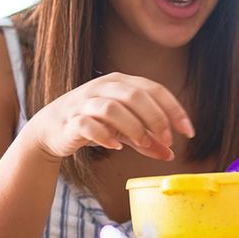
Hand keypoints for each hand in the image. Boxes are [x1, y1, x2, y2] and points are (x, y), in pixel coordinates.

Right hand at [19, 73, 194, 162]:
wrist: (50, 129)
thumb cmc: (93, 124)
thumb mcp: (124, 131)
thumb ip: (147, 141)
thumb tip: (170, 154)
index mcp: (121, 83)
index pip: (154, 89)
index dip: (174, 109)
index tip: (188, 132)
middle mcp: (103, 87)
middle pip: (135, 95)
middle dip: (155, 118)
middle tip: (166, 140)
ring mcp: (84, 102)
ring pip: (112, 108)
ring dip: (133, 127)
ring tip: (142, 144)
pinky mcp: (70, 120)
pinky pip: (88, 124)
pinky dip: (104, 136)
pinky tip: (115, 147)